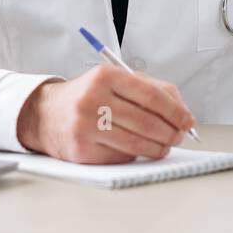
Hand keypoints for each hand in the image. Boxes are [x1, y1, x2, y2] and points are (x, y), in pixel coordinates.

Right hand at [16, 64, 195, 163]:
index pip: (151, 95)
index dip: (175, 111)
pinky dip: (136, 155)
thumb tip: (181, 111)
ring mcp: (85, 126)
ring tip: (164, 146)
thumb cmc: (86, 97)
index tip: (188, 120)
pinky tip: (139, 150)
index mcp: (105, 77)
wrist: (45, 114)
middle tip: (179, 136)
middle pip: (146, 121)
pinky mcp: (81, 150)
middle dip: (170, 132)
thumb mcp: (113, 81)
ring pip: (136, 143)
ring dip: (158, 147)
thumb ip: (149, 88)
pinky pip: (120, 156)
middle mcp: (93, 99)